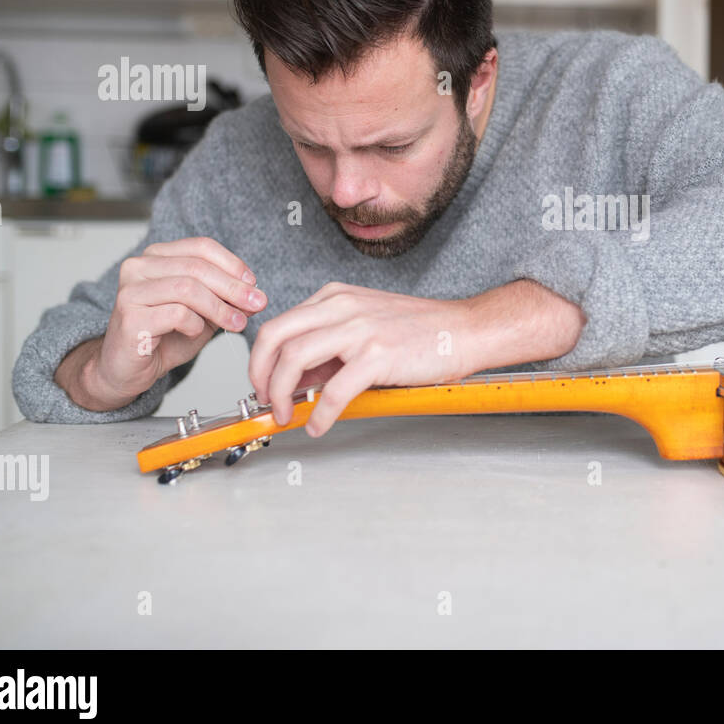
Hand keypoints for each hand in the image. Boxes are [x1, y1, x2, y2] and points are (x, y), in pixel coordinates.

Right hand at [85, 237, 265, 407]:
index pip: (200, 247)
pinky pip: (176, 314)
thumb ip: (224, 299)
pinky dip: (196, 325)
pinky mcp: (130, 318)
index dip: (232, 263)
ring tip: (237, 323)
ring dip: (220, 307)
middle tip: (257, 304)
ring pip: (188, 288)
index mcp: (156, 257)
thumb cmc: (162, 337)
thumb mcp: (203, 313)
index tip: (253, 283)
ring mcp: (130, 291)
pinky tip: (196, 333)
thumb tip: (255, 294)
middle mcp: (138, 267)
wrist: (128, 369)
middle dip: (233, 287)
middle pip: (197, 267)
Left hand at [247, 282, 475, 437]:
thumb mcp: (366, 328)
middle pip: (275, 337)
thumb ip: (330, 350)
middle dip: (258, 374)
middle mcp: (342, 307)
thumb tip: (297, 382)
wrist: (466, 330)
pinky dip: (320, 414)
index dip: (261, 360)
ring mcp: (360, 329)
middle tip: (264, 400)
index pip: (280, 325)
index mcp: (336, 298)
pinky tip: (319, 425)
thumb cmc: (423, 332)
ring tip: (287, 415)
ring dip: (280, 394)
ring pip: (294, 359)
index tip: (264, 385)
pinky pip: (334, 390)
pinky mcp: (378, 355)